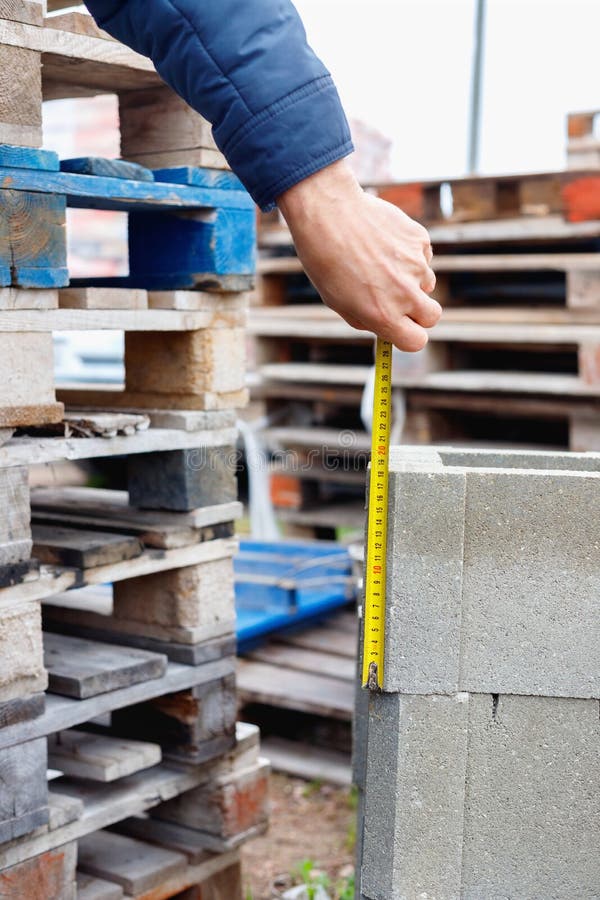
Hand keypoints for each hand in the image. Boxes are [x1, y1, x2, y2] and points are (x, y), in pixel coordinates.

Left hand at [277, 159, 439, 350]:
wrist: (328, 214)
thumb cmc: (326, 261)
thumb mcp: (339, 302)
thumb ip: (367, 319)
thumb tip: (388, 327)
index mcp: (384, 315)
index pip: (417, 342)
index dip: (411, 336)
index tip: (404, 328)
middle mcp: (404, 294)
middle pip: (432, 316)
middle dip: (420, 313)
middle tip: (401, 300)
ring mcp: (416, 265)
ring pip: (427, 283)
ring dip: (412, 279)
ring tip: (381, 262)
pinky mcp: (420, 240)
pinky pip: (423, 256)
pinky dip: (409, 254)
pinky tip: (384, 243)